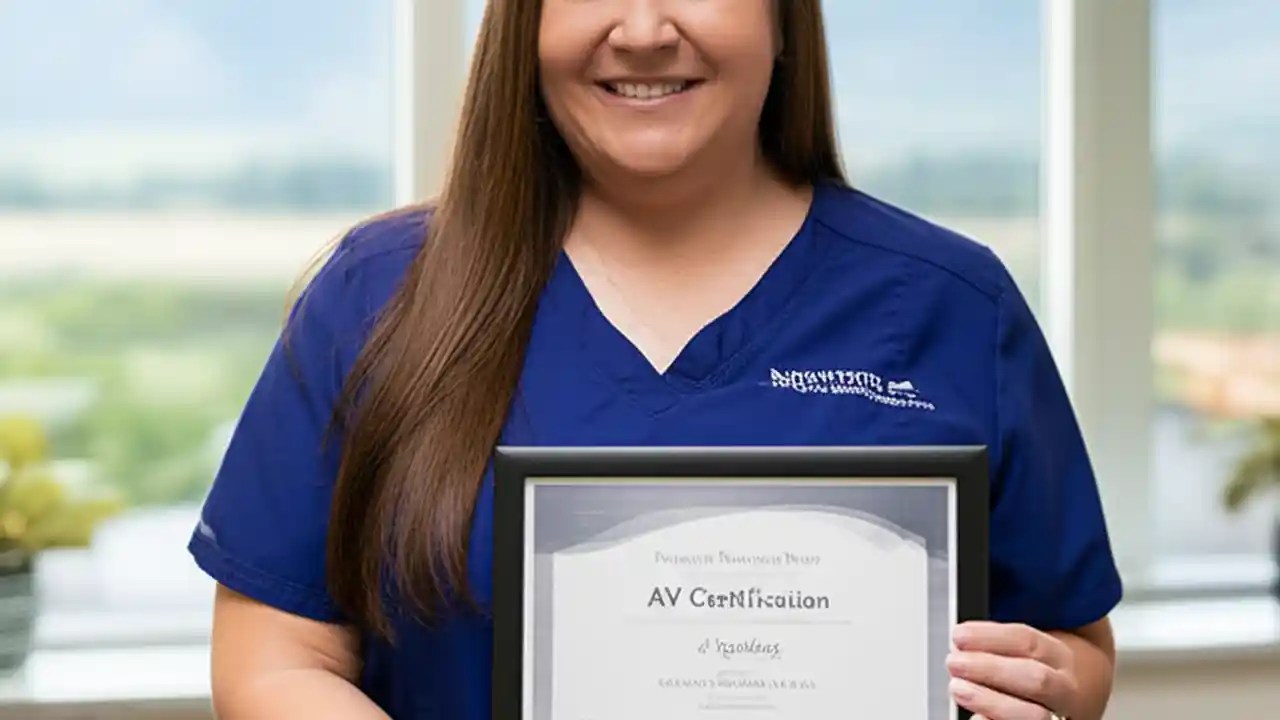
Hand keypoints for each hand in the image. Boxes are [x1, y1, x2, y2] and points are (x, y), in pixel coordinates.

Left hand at [946, 620, 1077, 719]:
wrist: (1057, 706)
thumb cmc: (1027, 676)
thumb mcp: (1020, 653)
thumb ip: (992, 649)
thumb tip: (959, 645)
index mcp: (1057, 656)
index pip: (1028, 641)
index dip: (989, 637)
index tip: (959, 636)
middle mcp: (1063, 687)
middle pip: (1036, 678)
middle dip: (990, 669)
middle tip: (954, 662)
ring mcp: (1058, 716)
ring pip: (1035, 714)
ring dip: (991, 701)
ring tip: (958, 689)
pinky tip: (976, 717)